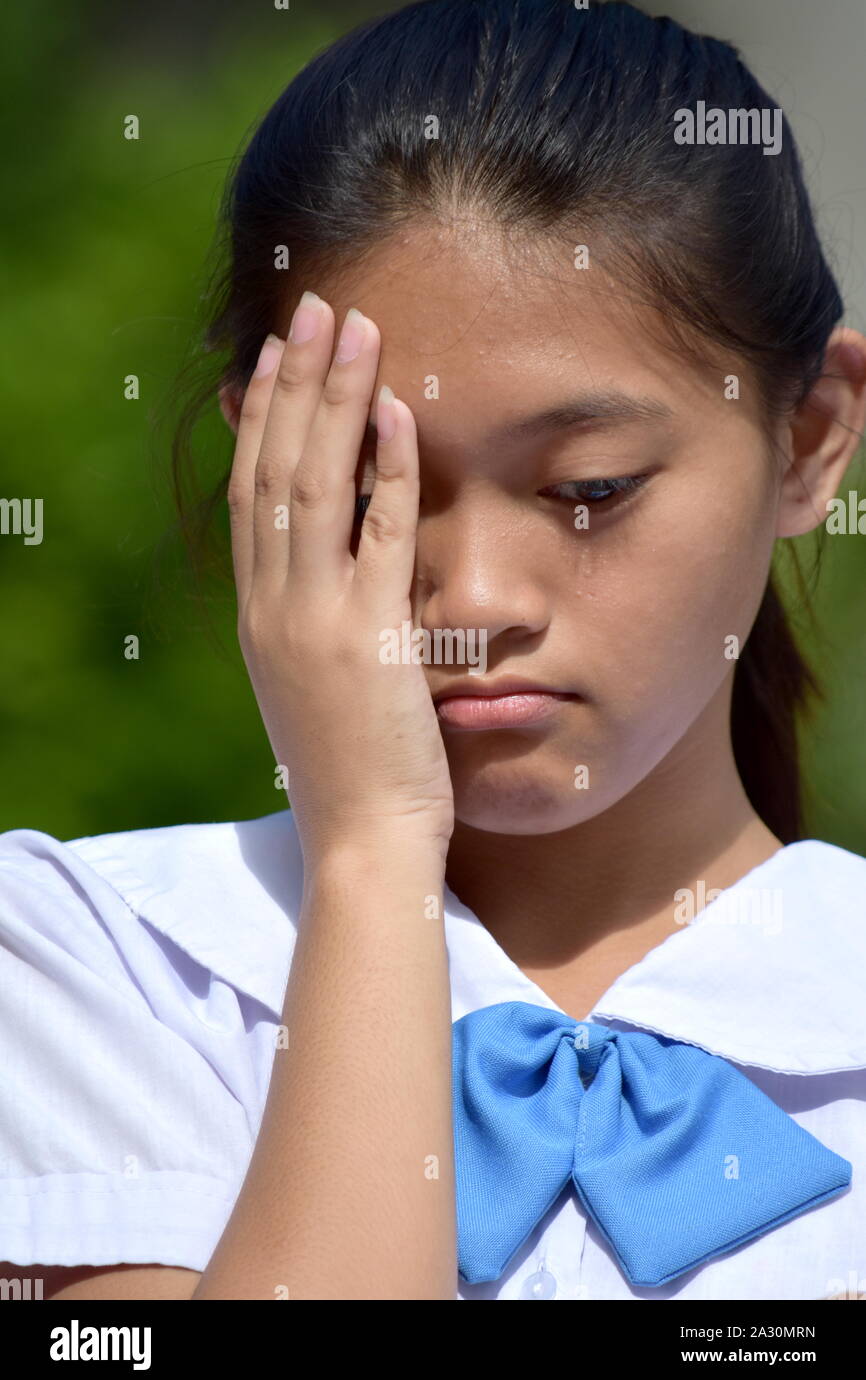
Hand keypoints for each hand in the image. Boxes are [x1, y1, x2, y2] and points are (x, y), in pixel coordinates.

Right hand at [227, 294, 454, 865]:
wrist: (363, 844)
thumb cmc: (354, 774)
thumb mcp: (320, 686)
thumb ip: (322, 622)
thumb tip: (341, 572)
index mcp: (261, 616)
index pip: (251, 496)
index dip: (260, 420)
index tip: (274, 359)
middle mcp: (274, 607)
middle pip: (275, 469)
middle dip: (294, 383)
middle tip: (315, 309)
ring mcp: (315, 620)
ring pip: (315, 484)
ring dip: (334, 400)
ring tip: (353, 328)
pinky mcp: (369, 638)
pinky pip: (380, 533)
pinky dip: (387, 469)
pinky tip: (397, 411)